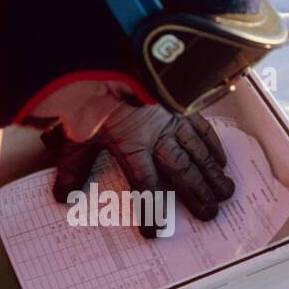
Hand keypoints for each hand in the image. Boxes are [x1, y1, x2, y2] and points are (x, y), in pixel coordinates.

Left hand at [43, 102, 234, 235]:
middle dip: (197, 195)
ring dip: (212, 174)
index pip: (145, 185)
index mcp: (132, 145)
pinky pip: (201, 126)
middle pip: (181, 171)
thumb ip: (73, 166)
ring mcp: (172, 118)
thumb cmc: (92, 93)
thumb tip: (63, 196)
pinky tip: (221, 160)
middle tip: (210, 215)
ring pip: (197, 151)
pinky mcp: (179, 103)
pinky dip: (212, 144)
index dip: (151, 210)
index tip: (155, 232)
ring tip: (226, 193)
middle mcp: (157, 134)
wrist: (108, 56)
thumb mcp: (76, 131)